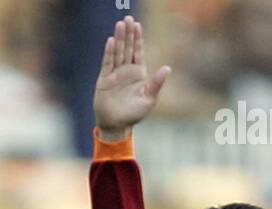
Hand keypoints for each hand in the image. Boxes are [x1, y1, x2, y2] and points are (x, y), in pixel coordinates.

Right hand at [94, 17, 170, 140]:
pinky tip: (111, 41)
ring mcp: (114, 74)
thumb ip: (156, 83)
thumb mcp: (149, 99)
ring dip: (119, 39)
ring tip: (120, 25)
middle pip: (128, 48)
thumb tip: (167, 68)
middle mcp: (126, 71)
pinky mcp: (104, 80)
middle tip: (128, 18)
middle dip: (128, 34)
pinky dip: (109, 53)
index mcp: (138, 73)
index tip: (137, 25)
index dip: (138, 38)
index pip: (138, 51)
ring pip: (118, 53)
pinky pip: (107, 64)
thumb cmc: (134, 114)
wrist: (117, 126)